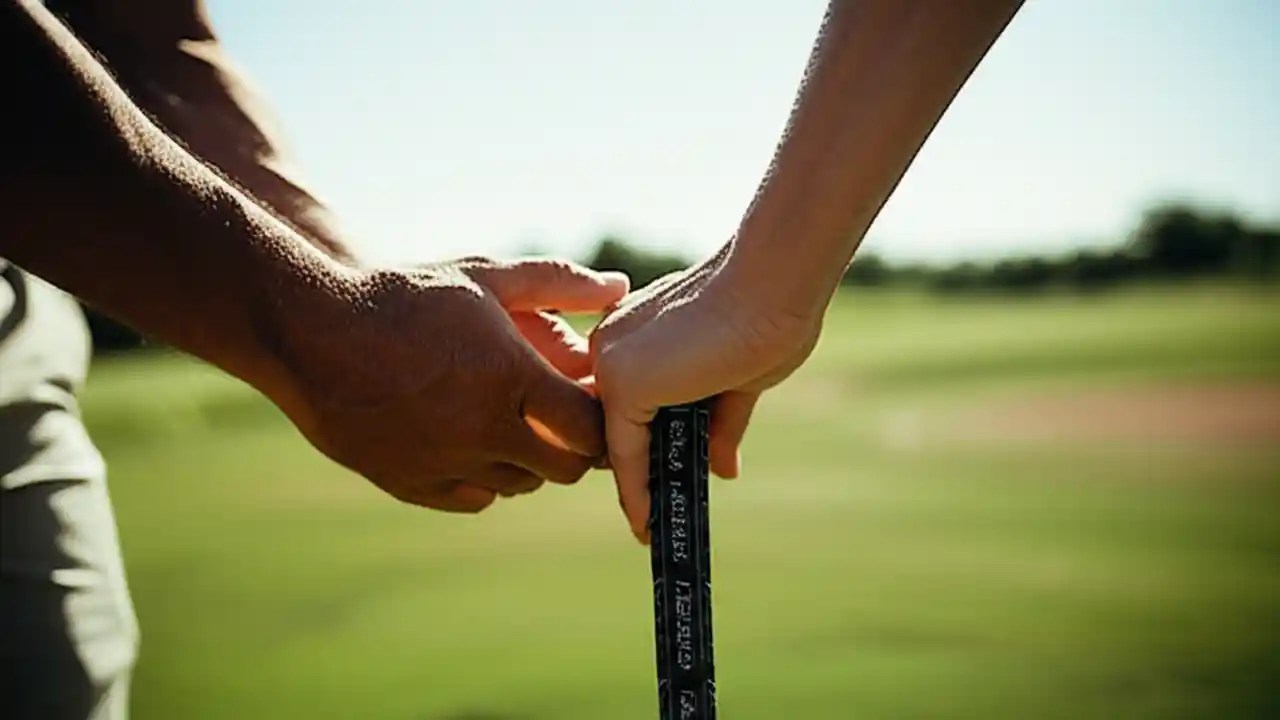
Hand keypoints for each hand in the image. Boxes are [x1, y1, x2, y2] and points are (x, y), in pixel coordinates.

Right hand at [271, 257, 627, 511]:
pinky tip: (474, 443)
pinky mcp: (411, 485)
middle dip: (572, 446)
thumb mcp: (484, 276)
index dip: (599, 418)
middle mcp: (481, 429)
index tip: (590, 401)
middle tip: (562, 420)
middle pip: (564, 468)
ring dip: (528, 460)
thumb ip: (558, 282)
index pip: (589, 427)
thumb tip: (620, 287)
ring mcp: (444, 463)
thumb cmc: (406, 296)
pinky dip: (485, 478)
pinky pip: (475, 499)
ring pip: (521, 485)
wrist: (312, 330)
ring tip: (513, 422)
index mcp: (508, 377)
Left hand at [589, 252, 821, 541]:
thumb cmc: (768, 317)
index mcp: (635, 331)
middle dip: (639, 469)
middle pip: (619, 423)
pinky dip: (636, 491)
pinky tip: (647, 523)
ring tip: (651, 530)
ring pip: (620, 441)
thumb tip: (723, 470)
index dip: (644, 443)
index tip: (655, 479)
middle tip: (651, 516)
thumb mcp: (736, 379)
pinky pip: (626, 453)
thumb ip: (719, 423)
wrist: (774, 286)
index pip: (629, 400)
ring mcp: (612, 362)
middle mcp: (612, 342)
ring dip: (638, 487)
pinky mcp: (623, 384)